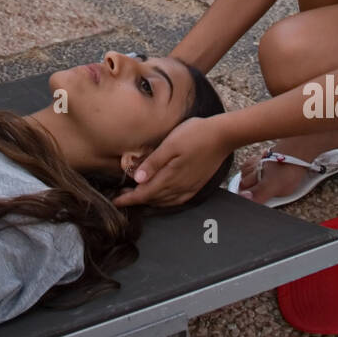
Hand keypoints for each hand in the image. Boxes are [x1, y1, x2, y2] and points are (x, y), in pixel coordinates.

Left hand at [113, 114, 232, 208]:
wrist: (222, 136)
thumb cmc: (195, 134)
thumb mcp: (171, 144)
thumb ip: (154, 162)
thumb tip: (137, 179)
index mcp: (170, 177)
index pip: (144, 194)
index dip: (128, 199)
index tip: (114, 201)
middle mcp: (179, 187)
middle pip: (153, 200)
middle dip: (136, 200)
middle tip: (122, 196)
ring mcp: (189, 188)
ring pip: (164, 202)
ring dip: (150, 201)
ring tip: (138, 196)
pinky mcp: (196, 186)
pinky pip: (177, 200)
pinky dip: (165, 202)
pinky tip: (162, 197)